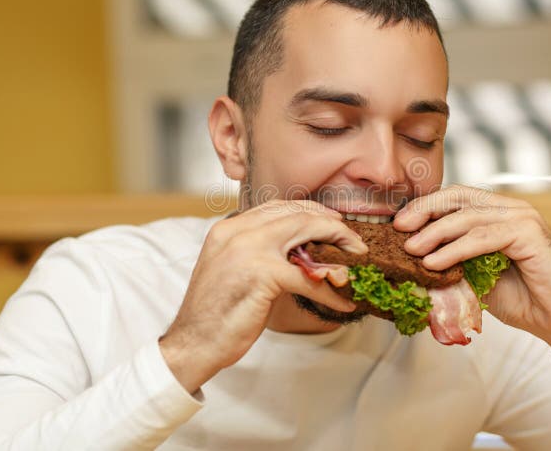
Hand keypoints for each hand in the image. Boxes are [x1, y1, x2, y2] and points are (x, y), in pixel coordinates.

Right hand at [159, 200, 367, 391]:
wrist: (193, 344)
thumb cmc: (215, 314)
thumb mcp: (234, 270)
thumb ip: (259, 253)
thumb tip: (301, 253)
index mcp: (229, 228)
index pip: (277, 207)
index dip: (310, 211)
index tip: (332, 222)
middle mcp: (237, 231)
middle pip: (296, 214)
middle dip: (331, 225)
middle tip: (353, 241)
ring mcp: (249, 249)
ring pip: (305, 231)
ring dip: (338, 243)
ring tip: (357, 258)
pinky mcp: (262, 274)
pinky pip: (308, 277)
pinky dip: (330, 290)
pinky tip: (342, 302)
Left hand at [394, 186, 550, 378]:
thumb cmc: (523, 300)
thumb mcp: (476, 278)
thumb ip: (451, 263)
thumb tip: (412, 261)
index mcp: (498, 213)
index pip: (455, 198)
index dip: (425, 206)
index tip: (398, 224)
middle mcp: (511, 209)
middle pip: (459, 198)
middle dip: (424, 212)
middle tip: (399, 229)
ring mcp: (523, 218)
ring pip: (468, 217)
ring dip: (435, 233)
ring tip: (411, 250)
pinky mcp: (530, 234)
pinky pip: (484, 237)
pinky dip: (456, 249)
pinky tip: (435, 262)